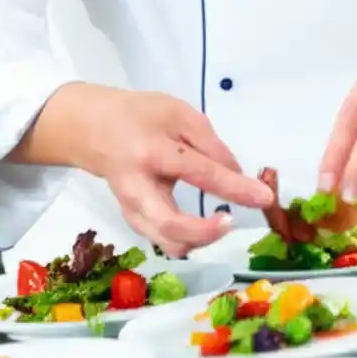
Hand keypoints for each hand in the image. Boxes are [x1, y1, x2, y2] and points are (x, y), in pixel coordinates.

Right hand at [49, 85, 272, 257]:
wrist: (92, 129)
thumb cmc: (139, 116)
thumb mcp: (178, 114)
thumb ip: (210, 144)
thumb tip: (238, 175)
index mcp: (153, 152)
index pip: (200, 174)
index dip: (235, 188)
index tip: (264, 197)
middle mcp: (138, 187)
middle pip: (171, 226)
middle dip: (206, 232)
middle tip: (231, 221)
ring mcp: (131, 209)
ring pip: (166, 242)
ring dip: (199, 239)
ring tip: (220, 221)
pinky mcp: (132, 220)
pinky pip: (162, 240)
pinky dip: (186, 239)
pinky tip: (201, 226)